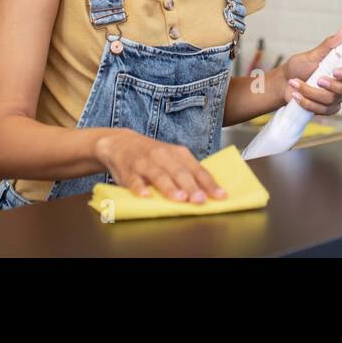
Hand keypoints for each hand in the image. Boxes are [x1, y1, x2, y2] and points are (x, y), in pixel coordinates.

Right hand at [94, 129, 225, 203]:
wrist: (120, 142)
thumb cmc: (152, 155)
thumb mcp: (171, 159)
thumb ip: (186, 173)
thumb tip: (207, 192)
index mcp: (178, 153)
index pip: (197, 170)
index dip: (209, 184)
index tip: (221, 196)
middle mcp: (163, 155)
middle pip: (180, 173)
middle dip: (192, 187)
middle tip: (201, 200)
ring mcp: (145, 162)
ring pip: (159, 175)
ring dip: (170, 188)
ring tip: (180, 199)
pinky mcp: (128, 170)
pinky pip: (134, 180)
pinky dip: (139, 188)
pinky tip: (145, 196)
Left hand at [280, 26, 341, 116]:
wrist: (283, 83)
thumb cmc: (300, 66)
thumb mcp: (313, 53)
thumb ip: (330, 44)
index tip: (336, 71)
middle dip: (335, 86)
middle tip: (318, 80)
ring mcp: (337, 98)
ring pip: (333, 100)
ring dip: (312, 92)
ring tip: (296, 84)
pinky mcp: (327, 109)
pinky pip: (324, 110)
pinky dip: (308, 103)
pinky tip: (297, 96)